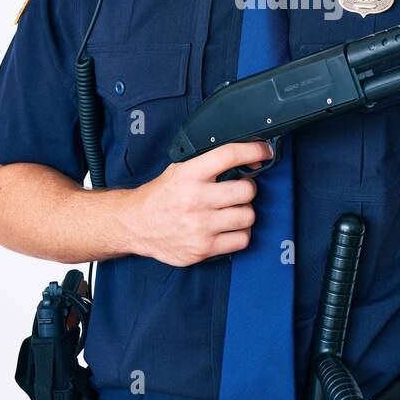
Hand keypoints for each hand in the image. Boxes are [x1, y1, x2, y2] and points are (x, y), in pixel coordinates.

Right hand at [129, 140, 272, 266]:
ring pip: (248, 216)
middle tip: (238, 190)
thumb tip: (246, 162)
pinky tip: (228, 228)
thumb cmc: (160, 196)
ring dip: (244, 212)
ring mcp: (200, 226)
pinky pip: (242, 240)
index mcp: (189, 175)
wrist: (135, 224)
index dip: (253, 151)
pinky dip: (240, 233)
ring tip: (232, 211)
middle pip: (246, 190)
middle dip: (247, 188)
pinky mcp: (203, 248)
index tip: (263, 151)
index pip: (229, 155)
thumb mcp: (180, 170)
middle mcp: (196, 199)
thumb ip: (208, 165)